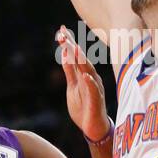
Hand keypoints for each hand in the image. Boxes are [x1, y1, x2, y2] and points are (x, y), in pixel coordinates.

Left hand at [56, 26, 109, 143]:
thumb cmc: (84, 107)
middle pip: (81, 59)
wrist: (93, 128)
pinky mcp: (96, 102)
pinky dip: (90, 83)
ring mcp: (94, 89)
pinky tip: (86, 76)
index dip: (69, 43)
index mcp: (83, 75)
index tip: (60, 29)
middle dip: (72, 46)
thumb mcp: (72, 87)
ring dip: (81, 60)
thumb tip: (64, 54)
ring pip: (88, 72)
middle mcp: (91, 78)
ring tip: (73, 49)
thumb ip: (70, 71)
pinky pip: (94, 91)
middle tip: (62, 34)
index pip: (75, 56)